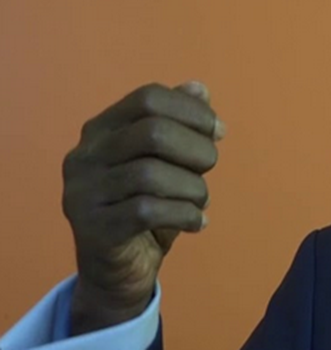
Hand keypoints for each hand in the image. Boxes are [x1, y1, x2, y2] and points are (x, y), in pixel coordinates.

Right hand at [62, 82, 224, 333]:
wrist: (116, 271)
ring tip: (201, 200)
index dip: (191, 110)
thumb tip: (200, 88)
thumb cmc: (144, 206)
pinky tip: (197, 222)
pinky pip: (148, 211)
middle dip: (196, 148)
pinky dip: (185, 214)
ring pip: (151, 174)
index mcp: (100, 129)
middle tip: (209, 168)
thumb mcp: (165, 162)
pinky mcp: (95, 230)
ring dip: (193, 187)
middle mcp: (84, 156)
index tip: (218, 132)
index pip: (148, 98)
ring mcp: (83, 194)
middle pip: (152, 132)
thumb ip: (179, 123)